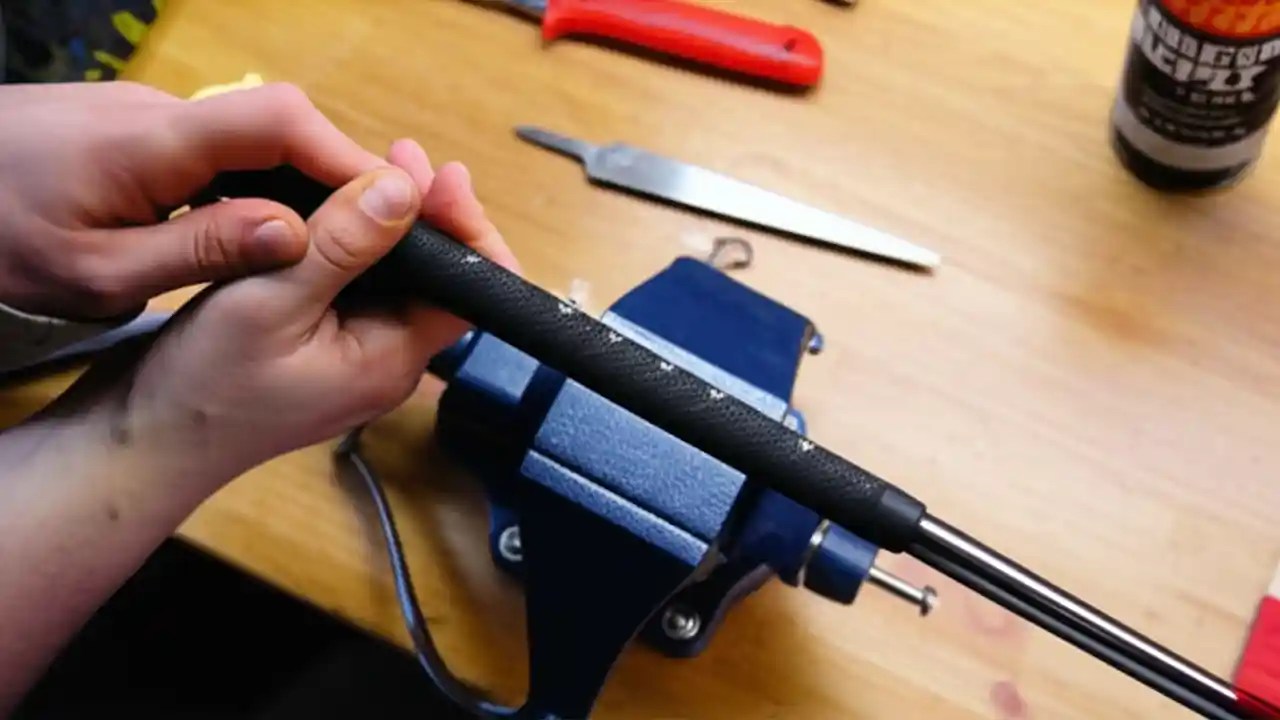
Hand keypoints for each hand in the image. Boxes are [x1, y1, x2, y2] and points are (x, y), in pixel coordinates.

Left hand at [0, 81, 383, 318]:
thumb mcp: (95, 272)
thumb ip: (198, 250)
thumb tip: (294, 234)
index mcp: (149, 141)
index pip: (276, 120)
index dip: (343, 155)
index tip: (389, 204)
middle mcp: (158, 113)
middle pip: (277, 121)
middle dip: (334, 171)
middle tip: (372, 234)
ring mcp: (148, 115)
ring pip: (249, 136)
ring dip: (297, 180)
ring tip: (328, 242)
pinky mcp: (137, 129)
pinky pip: (218, 146)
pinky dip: (257, 182)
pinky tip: (262, 228)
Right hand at [104, 139, 518, 481]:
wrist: (138, 441)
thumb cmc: (201, 389)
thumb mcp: (271, 304)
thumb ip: (341, 247)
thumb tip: (404, 189)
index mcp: (392, 359)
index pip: (468, 291)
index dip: (465, 228)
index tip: (442, 174)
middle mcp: (385, 356)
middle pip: (435, 277)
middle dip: (423, 213)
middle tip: (399, 153)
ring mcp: (351, 350)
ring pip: (391, 275)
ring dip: (382, 221)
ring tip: (360, 165)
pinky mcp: (316, 339)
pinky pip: (351, 282)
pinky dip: (347, 240)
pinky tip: (325, 205)